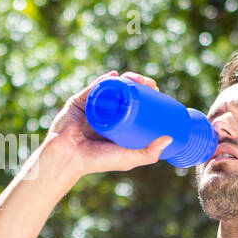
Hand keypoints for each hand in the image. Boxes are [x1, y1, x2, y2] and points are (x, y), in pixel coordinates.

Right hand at [41, 70, 172, 175]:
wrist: (67, 158)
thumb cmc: (96, 161)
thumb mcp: (128, 158)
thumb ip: (149, 153)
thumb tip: (170, 139)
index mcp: (115, 123)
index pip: (134, 104)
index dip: (147, 96)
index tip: (158, 92)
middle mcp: (104, 112)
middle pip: (124, 92)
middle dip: (139, 83)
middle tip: (151, 84)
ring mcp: (91, 105)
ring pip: (110, 87)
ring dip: (125, 79)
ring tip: (137, 79)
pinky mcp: (78, 101)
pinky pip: (92, 87)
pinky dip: (104, 80)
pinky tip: (115, 76)